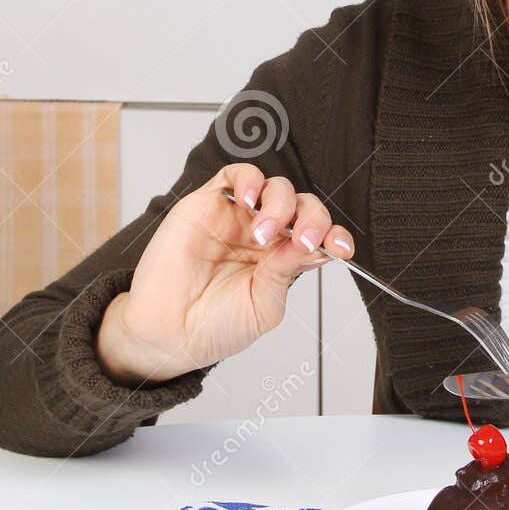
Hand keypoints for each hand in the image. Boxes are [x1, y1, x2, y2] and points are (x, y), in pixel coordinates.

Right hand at [96, 164, 354, 386]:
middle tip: (303, 239)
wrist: (166, 333)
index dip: (334, 236)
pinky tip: (249, 200)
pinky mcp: (208, 204)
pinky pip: (235, 175)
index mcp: (282, 260)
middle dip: (313, 219)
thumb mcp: (262, 307)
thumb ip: (285, 272)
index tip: (341, 248)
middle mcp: (264, 235)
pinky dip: (249, 180)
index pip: (318, 236)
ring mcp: (237, 218)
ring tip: (264, 234)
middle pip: (303, 207)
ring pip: (275, 188)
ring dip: (280, 205)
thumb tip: (313, 246)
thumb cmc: (213, 327)